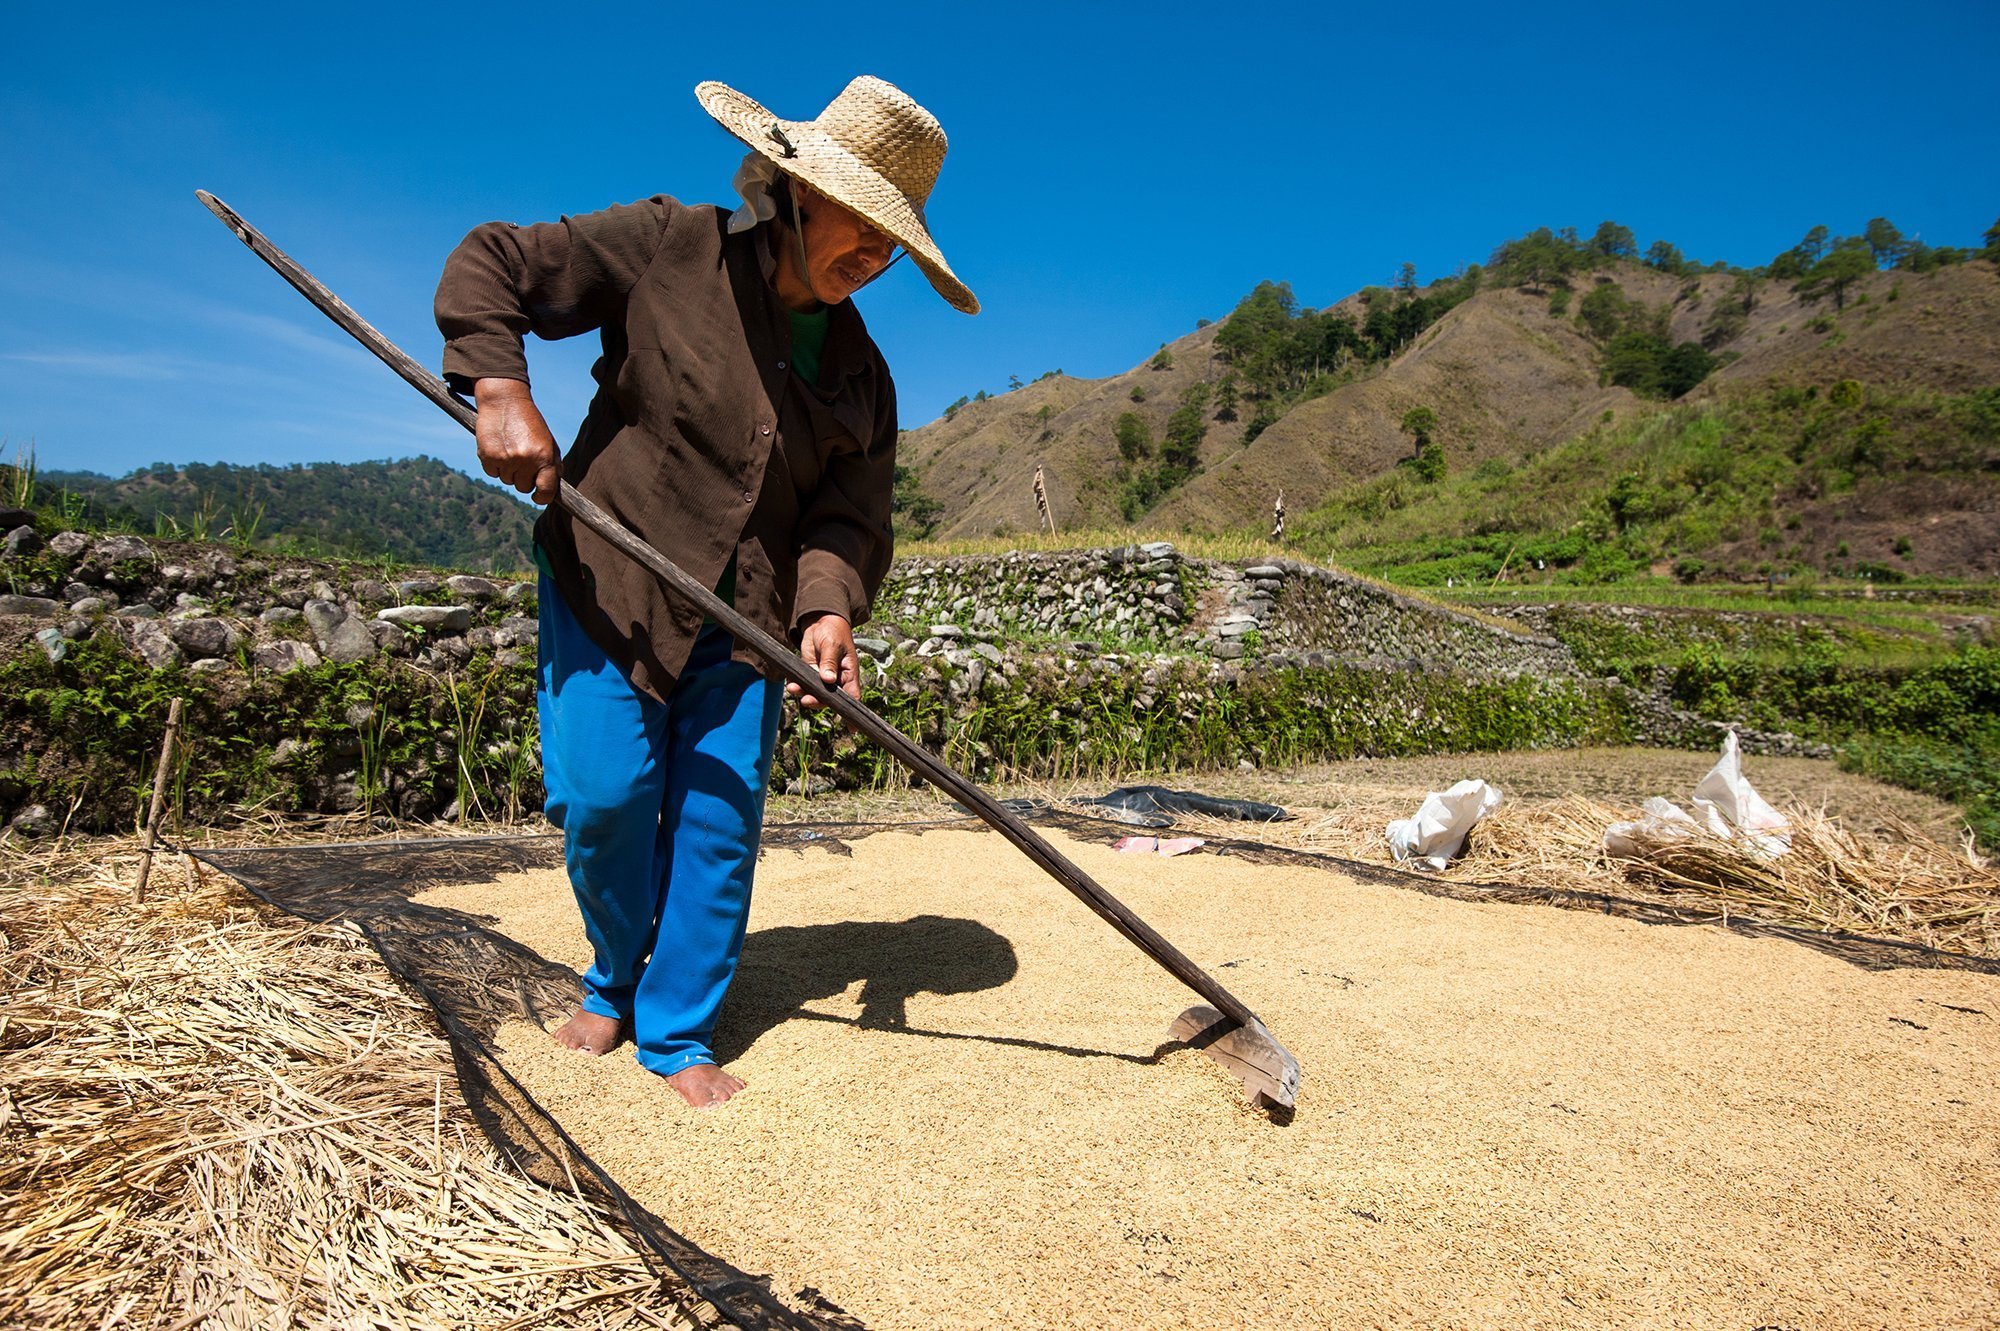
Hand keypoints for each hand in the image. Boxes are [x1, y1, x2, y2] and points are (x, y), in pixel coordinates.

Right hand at [474, 377, 560, 503]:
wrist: (504, 401)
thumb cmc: (529, 422)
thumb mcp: (547, 440)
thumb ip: (553, 464)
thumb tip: (553, 489)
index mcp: (544, 456)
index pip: (546, 490)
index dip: (542, 497)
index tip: (538, 496)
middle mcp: (525, 459)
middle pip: (524, 488)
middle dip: (524, 479)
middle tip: (523, 461)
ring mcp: (505, 459)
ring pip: (507, 481)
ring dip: (509, 471)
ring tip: (511, 450)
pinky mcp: (487, 456)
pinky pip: (492, 473)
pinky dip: (495, 466)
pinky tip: (499, 448)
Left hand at [790, 613, 857, 708]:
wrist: (819, 623)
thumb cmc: (833, 633)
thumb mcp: (832, 646)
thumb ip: (830, 662)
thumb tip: (829, 679)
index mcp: (848, 675)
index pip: (853, 697)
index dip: (852, 713)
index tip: (853, 728)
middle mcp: (836, 680)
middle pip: (830, 699)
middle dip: (818, 701)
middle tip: (807, 699)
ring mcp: (822, 678)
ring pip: (814, 694)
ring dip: (804, 694)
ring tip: (793, 689)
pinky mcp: (810, 673)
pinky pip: (803, 685)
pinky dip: (797, 686)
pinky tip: (791, 684)